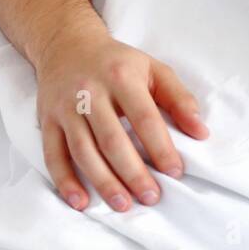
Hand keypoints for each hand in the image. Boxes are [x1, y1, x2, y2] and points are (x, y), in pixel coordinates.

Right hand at [35, 24, 208, 213]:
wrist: (67, 44)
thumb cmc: (117, 62)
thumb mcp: (153, 69)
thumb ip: (179, 99)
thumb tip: (200, 132)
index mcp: (121, 77)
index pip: (144, 117)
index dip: (160, 146)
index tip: (175, 171)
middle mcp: (90, 92)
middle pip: (112, 140)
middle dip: (133, 172)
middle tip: (151, 197)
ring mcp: (65, 108)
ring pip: (83, 151)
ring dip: (103, 182)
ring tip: (123, 205)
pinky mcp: (47, 121)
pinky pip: (53, 155)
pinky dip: (65, 181)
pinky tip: (80, 202)